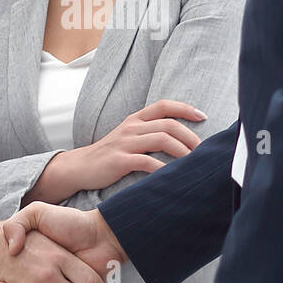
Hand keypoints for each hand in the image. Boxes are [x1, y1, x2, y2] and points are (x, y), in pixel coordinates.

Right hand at [77, 99, 206, 188]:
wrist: (79, 167)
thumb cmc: (109, 155)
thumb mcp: (128, 137)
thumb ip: (148, 133)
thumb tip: (178, 139)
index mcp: (135, 120)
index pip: (164, 105)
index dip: (185, 108)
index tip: (203, 117)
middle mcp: (131, 128)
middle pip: (169, 125)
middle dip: (190, 137)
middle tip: (203, 150)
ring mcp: (125, 143)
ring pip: (161, 140)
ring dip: (182, 151)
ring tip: (193, 163)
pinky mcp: (119, 161)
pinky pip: (147, 162)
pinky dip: (163, 169)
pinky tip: (172, 176)